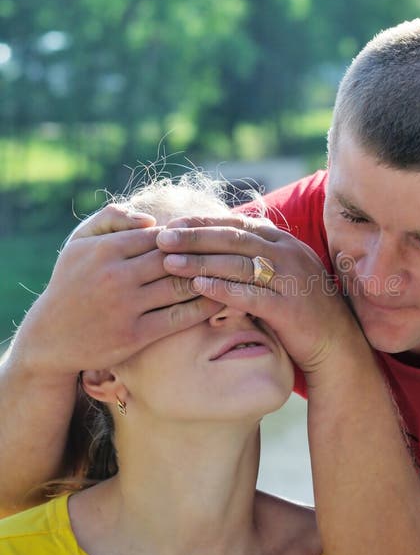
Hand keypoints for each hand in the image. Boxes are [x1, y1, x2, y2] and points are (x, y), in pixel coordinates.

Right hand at [16, 204, 223, 375]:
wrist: (50, 337)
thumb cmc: (70, 282)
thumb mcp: (79, 243)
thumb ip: (111, 218)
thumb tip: (151, 218)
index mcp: (106, 249)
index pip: (161, 234)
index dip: (187, 235)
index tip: (209, 234)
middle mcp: (116, 276)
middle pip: (176, 258)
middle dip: (205, 253)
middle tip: (233, 250)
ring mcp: (126, 307)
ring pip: (181, 286)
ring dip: (211, 278)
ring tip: (234, 272)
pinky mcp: (135, 335)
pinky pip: (179, 317)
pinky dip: (204, 306)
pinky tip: (221, 299)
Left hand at [157, 214, 363, 373]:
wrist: (335, 342)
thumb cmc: (299, 307)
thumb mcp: (278, 273)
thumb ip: (252, 257)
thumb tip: (212, 243)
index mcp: (282, 241)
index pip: (236, 225)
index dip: (202, 223)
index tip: (171, 225)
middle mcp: (288, 254)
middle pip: (234, 239)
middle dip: (194, 237)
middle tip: (162, 239)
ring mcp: (290, 279)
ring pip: (239, 264)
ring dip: (201, 262)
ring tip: (169, 263)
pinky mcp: (289, 307)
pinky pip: (251, 294)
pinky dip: (223, 289)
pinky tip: (198, 287)